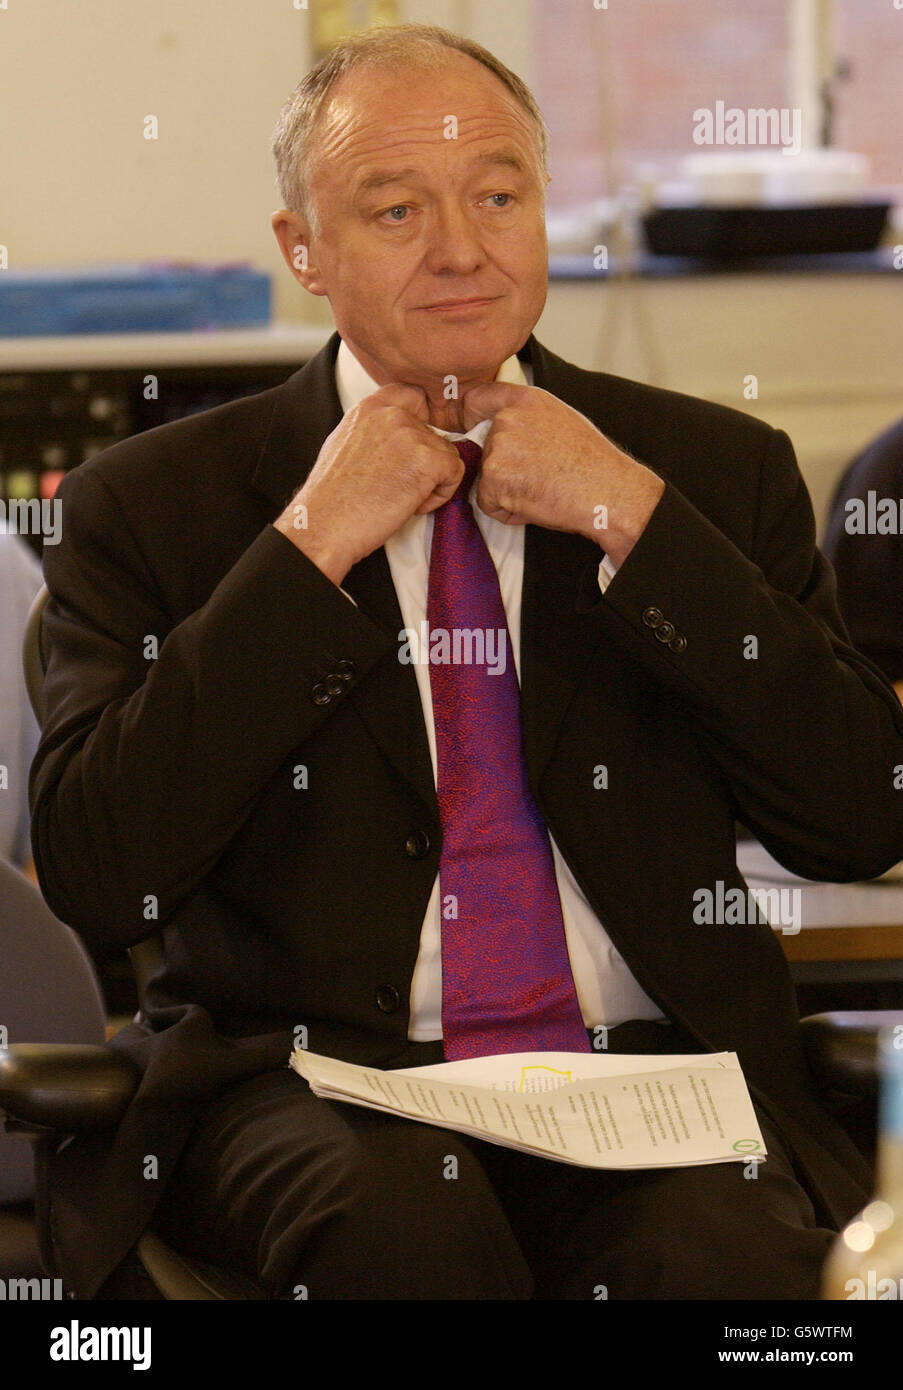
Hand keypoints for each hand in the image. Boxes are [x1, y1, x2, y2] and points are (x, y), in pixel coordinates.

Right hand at [273, 384, 463, 584]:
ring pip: (447, 454)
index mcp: (369, 408)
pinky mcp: (428, 459)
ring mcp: (411, 434)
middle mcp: (391, 414)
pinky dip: (439, 496)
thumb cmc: (332, 499)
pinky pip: (454, 474)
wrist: (325, 526)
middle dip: (423, 463)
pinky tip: (410, 507)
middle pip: (434, 433)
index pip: (413, 396)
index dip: (421, 423)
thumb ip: (373, 432)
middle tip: (397, 487)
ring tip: (400, 498)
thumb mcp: (345, 446)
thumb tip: (396, 438)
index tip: (410, 453)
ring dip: (431, 482)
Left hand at [460, 383, 664, 566]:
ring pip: (485, 477)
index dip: (472, 418)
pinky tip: (537, 503)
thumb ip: (528, 417)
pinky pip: (488, 502)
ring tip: (542, 489)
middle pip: (481, 446)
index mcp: (525, 400)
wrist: (609, 492)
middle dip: (502, 467)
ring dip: (507, 491)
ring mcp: (499, 447)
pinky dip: (508, 511)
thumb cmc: (593, 464)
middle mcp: (507, 418)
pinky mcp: (495, 477)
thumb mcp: (561, 420)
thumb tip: (502, 424)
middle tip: (538, 474)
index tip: (474, 429)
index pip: (477, 398)